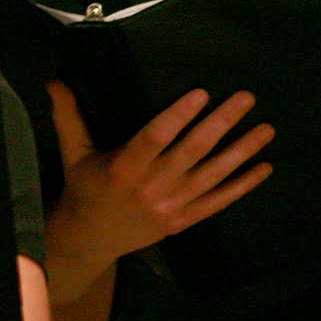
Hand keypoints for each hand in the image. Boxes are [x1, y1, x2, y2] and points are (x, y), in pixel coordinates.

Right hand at [51, 83, 272, 265]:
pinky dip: (242, 185)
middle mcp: (150, 188)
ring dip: (242, 151)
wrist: (89, 240)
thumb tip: (54, 80)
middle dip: (222, 123)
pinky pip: (218, 202)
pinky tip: (264, 167)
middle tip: (246, 97)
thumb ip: (68, 116)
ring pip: (212, 175)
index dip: (178, 116)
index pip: (154, 137)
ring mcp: (170, 207)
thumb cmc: (83, 190)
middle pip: (192, 151)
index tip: (201, 92)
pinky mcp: (183, 221)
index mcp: (123, 168)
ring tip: (266, 128)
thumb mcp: (73, 153)